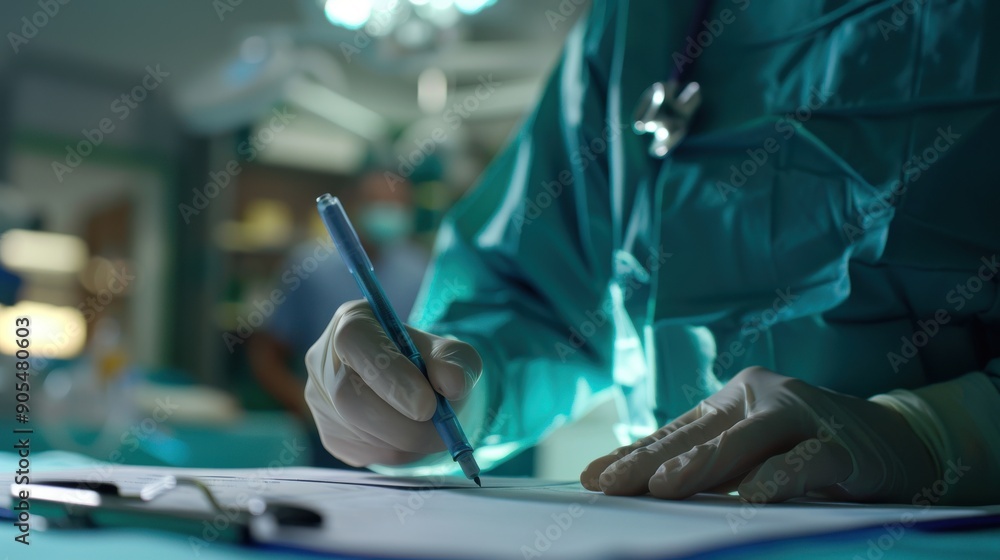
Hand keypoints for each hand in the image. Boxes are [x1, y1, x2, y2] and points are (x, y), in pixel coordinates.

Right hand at [304, 300, 482, 466]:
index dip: (389, 374)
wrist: (425, 395)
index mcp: (353, 322)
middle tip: (443, 432)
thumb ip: (457, 362)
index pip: (355, 342)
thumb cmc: (434, 367)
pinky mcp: (331, 436)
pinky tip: (411, 434)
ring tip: (433, 428)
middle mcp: (326, 359)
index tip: (427, 406)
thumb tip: (451, 381)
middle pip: (350, 395)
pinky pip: (364, 452)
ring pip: (361, 430)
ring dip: (408, 439)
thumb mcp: (455, 355)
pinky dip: (399, 451)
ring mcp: (323, 401)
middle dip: (404, 422)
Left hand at [581, 367, 936, 502]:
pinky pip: (805, 463)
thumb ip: (708, 463)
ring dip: (703, 465)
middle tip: (610, 483)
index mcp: (735, 399)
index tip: (594, 477)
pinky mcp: (843, 446)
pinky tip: (750, 497)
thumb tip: (643, 481)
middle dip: (651, 461)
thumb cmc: (809, 446)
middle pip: (699, 434)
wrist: (899, 441)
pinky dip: (777, 479)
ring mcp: (804, 417)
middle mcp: (764, 398)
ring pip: (745, 441)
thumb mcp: (752, 451)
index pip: (676, 430)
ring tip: (663, 486)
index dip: (635, 454)